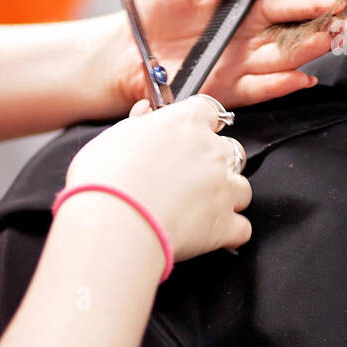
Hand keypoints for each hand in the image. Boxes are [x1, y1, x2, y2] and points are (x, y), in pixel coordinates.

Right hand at [63, 96, 251, 262]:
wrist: (112, 225)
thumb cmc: (105, 181)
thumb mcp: (112, 139)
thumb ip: (136, 123)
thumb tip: (145, 112)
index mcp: (186, 123)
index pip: (209, 110)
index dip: (201, 124)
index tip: (191, 136)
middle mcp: (213, 151)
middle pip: (231, 150)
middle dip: (217, 163)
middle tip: (188, 178)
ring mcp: (224, 188)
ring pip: (241, 188)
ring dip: (226, 198)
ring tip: (197, 209)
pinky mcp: (225, 224)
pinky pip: (241, 229)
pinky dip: (229, 233)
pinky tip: (210, 235)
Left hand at [100, 0, 343, 112]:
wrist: (127, 49)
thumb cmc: (157, 10)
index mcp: (248, 5)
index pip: (286, 2)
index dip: (310, 1)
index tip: (331, 0)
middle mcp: (252, 36)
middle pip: (294, 34)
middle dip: (320, 28)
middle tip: (339, 24)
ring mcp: (243, 64)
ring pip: (283, 60)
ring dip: (307, 53)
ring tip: (326, 42)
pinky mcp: (230, 90)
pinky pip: (261, 88)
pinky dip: (283, 84)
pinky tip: (302, 77)